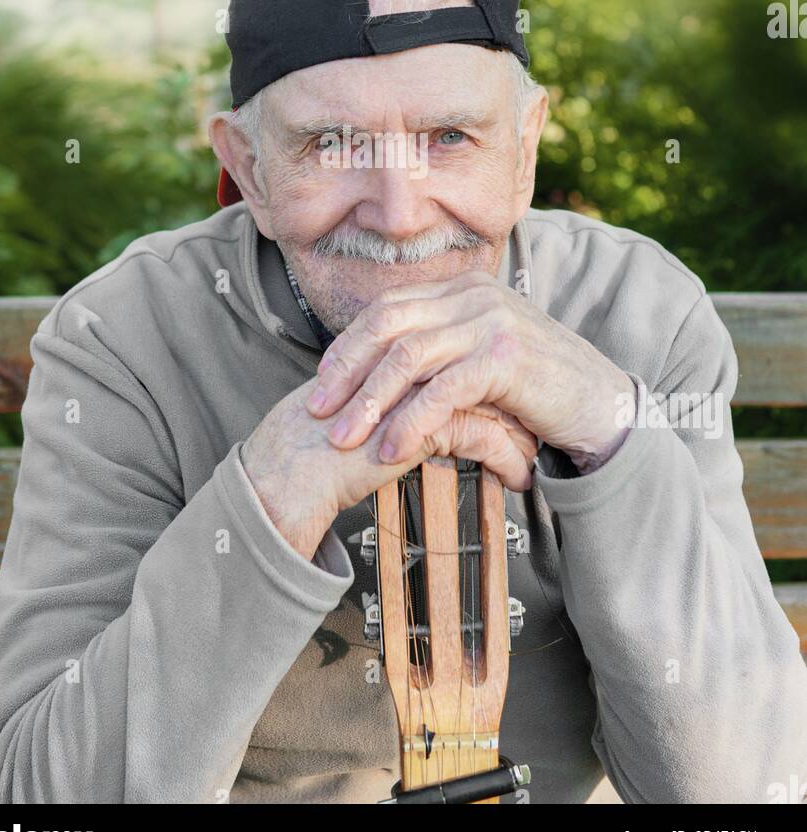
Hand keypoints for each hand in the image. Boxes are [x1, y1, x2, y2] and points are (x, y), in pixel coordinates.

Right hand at [241, 376, 537, 560]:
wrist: (289, 473)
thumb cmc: (321, 449)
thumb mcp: (372, 417)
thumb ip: (402, 400)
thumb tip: (446, 409)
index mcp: (399, 351)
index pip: (464, 356)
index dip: (496, 381)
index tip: (520, 407)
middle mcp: (411, 360)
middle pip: (484, 372)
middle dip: (518, 403)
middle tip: (542, 427)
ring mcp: (417, 386)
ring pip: (491, 402)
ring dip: (519, 433)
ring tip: (536, 459)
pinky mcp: (419, 421)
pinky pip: (481, 439)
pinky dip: (506, 460)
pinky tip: (520, 481)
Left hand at [304, 270, 636, 470]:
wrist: (603, 404)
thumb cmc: (538, 388)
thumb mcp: (483, 356)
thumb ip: (442, 350)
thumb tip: (383, 370)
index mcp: (464, 287)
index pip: (388, 308)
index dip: (348, 345)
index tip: (321, 381)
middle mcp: (474, 295)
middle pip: (388, 326)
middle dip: (346, 371)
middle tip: (317, 411)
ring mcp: (491, 321)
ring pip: (408, 357)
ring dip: (369, 402)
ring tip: (344, 440)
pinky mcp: (505, 358)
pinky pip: (442, 390)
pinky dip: (411, 422)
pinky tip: (391, 450)